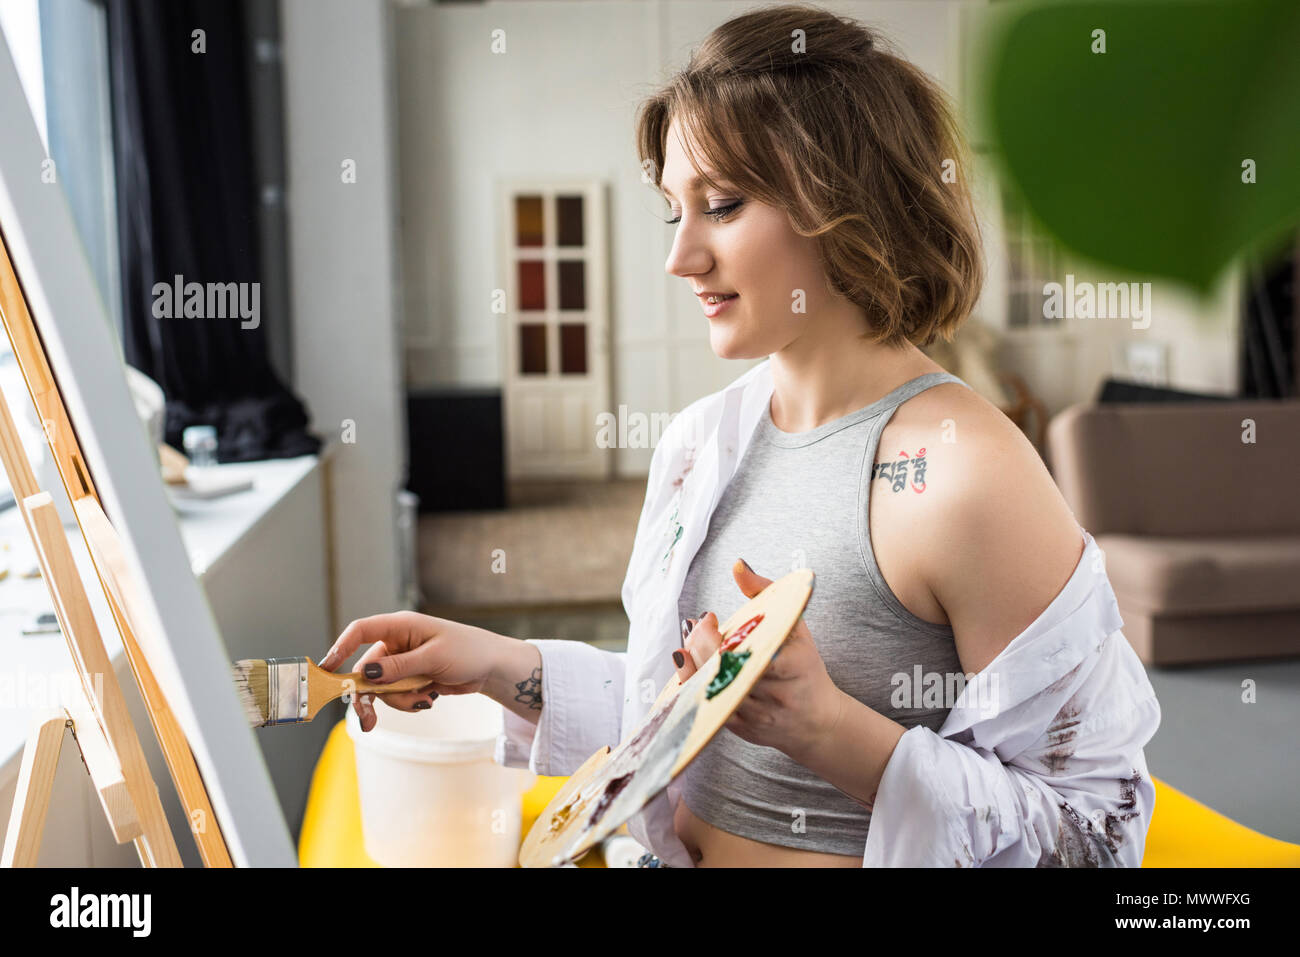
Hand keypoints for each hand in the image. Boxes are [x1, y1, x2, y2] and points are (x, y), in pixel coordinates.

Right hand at [318, 612, 504, 731]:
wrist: (491, 667)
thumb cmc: (468, 651)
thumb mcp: (433, 658)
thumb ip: (398, 667)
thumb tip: (366, 672)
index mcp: (400, 627)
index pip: (360, 631)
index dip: (340, 648)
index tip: (325, 669)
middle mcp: (397, 643)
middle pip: (365, 670)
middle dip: (368, 696)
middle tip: (368, 721)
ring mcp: (403, 663)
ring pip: (381, 688)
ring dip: (398, 700)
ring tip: (425, 699)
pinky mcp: (411, 679)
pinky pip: (397, 695)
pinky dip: (410, 701)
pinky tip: (430, 697)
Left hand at [673, 559, 844, 762]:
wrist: (817, 721)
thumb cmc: (804, 666)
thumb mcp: (794, 626)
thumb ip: (766, 594)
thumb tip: (737, 566)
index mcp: (795, 664)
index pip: (754, 651)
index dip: (723, 637)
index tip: (707, 618)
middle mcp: (778, 693)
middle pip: (730, 671)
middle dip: (703, 650)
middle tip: (691, 630)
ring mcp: (760, 716)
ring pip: (717, 691)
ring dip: (694, 669)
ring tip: (684, 650)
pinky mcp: (744, 731)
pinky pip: (712, 710)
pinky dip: (696, 690)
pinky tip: (689, 671)